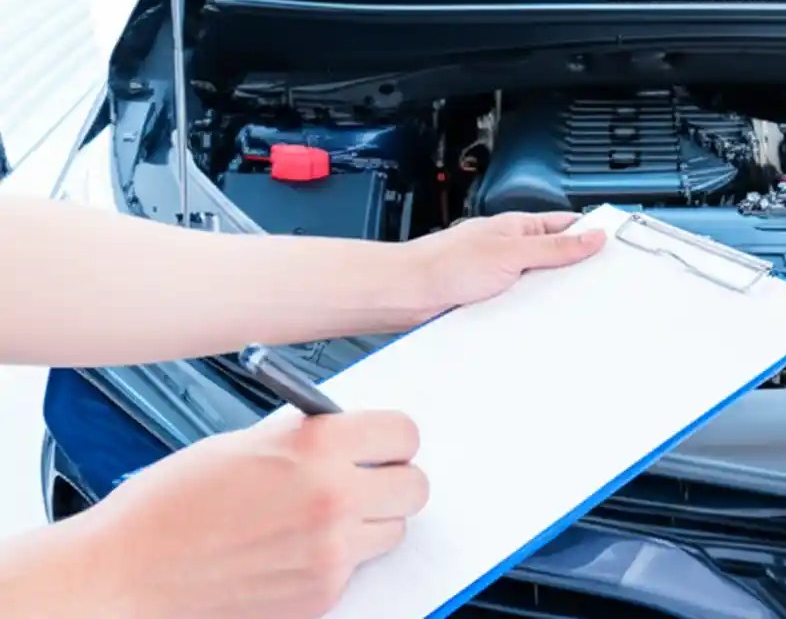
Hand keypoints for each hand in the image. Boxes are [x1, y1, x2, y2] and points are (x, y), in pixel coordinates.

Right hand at [65, 411, 427, 618]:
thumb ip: (306, 439)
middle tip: (366, 481)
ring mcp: (331, 553)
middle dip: (393, 481)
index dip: (393, 439)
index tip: (383, 444)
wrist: (126, 575)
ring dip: (371, 523)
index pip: (404, 433)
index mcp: (316, 448)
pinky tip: (295, 551)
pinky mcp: (323, 596)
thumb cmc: (169, 507)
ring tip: (323, 518)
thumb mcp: (242, 445)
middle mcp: (334, 499)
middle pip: (415, 486)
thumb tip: (346, 436)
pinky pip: (357, 569)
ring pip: (393, 531)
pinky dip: (338, 560)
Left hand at [401, 211, 605, 318]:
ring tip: (567, 307)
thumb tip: (592, 237)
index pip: (565, 226)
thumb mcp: (511, 253)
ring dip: (550, 297)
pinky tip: (539, 322)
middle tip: (597, 285)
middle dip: (573, 272)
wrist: (407, 295)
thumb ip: (554, 248)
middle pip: (555, 259)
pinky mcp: (491, 302)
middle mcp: (510, 250)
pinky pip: (521, 307)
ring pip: (539, 286)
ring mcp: (501, 277)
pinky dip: (531, 314)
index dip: (590, 235)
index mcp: (517, 228)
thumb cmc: (444, 263)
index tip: (613, 249)